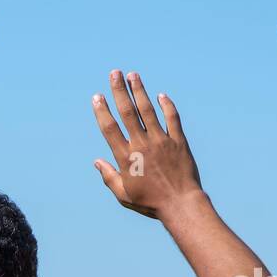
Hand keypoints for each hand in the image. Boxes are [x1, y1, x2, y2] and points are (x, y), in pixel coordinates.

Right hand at [91, 70, 202, 219]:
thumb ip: (109, 177)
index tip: (97, 97)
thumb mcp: (123, 194)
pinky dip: (167, 105)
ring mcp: (161, 141)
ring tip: (133, 75)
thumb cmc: (149, 202)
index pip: (110, 129)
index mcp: (126, 158)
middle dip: (120, 91)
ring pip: (148, 110)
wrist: (180, 203)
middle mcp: (142, 145)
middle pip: (128, 112)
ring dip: (140, 90)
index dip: (102, 111)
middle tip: (115, 73)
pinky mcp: (178, 141)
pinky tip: (161, 95)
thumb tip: (97, 161)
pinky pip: (172, 118)